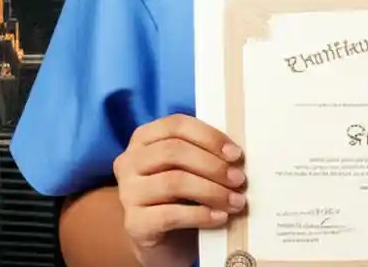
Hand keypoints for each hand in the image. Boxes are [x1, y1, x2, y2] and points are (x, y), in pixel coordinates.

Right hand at [112, 114, 247, 266]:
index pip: (176, 125)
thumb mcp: (193, 169)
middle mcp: (129, 162)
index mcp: (144, 139)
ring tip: (235, 201)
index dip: (209, 137)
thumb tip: (236, 156)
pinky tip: (220, 217)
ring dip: (212, 191)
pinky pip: (170, 215)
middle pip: (174, 152)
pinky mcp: (134, 223)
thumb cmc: (183, 198)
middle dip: (213, 165)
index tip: (236, 154)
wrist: (165, 243)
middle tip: (239, 179)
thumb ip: (206, 155)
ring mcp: (128, 193)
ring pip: (174, 182)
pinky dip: (201, 215)